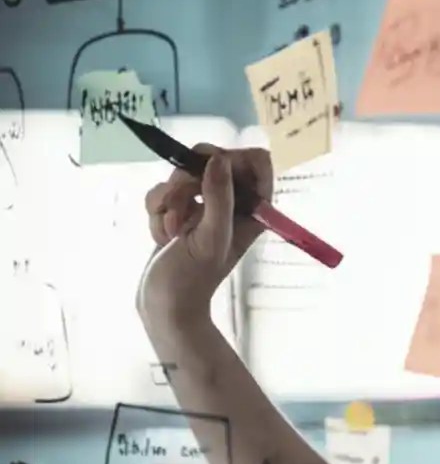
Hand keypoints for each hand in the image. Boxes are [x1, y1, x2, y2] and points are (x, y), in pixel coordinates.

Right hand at [137, 144, 271, 324]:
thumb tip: (219, 159)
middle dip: (188, 182)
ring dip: (170, 201)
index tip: (210, 173)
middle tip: (182, 208)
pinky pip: (164, 190)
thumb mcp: (210, 237)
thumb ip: (218, 197)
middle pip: (213, 159)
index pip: (256, 161)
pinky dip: (158, 211)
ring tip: (173, 232)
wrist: (163, 304)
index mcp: (255, 209)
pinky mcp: (180, 210)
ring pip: (183, 174)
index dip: (232, 160)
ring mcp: (205, 206)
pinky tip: (163, 236)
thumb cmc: (192, 278)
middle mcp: (234, 204)